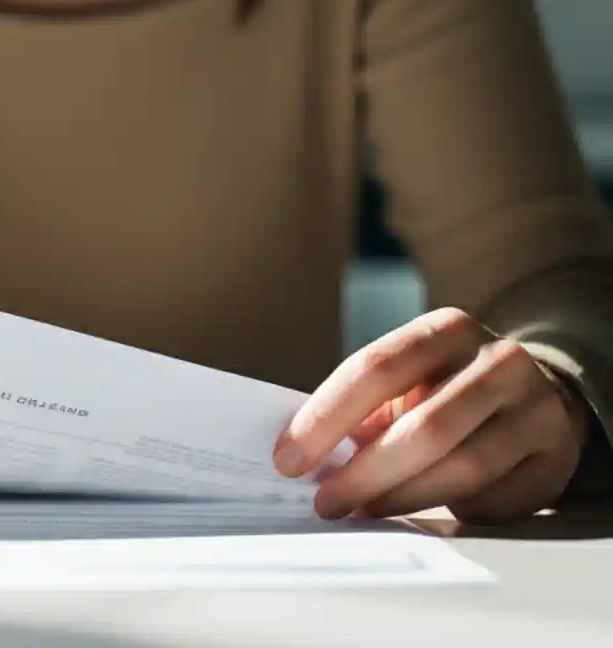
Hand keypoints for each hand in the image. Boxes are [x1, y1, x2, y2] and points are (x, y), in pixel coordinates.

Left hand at [274, 307, 589, 522]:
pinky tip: (416, 513)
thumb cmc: (443, 391)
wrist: (536, 395)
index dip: (325, 417)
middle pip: (423, 426)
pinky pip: (494, 496)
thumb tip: (298, 454)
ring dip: (401, 497)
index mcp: (446, 330)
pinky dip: (448, 509)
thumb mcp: (404, 382)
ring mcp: (535, 408)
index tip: (287, 458)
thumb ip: (359, 409)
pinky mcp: (556, 455)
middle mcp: (499, 361)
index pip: (376, 368)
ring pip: (462, 467)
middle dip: (364, 472)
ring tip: (361, 511)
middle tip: (324, 501)